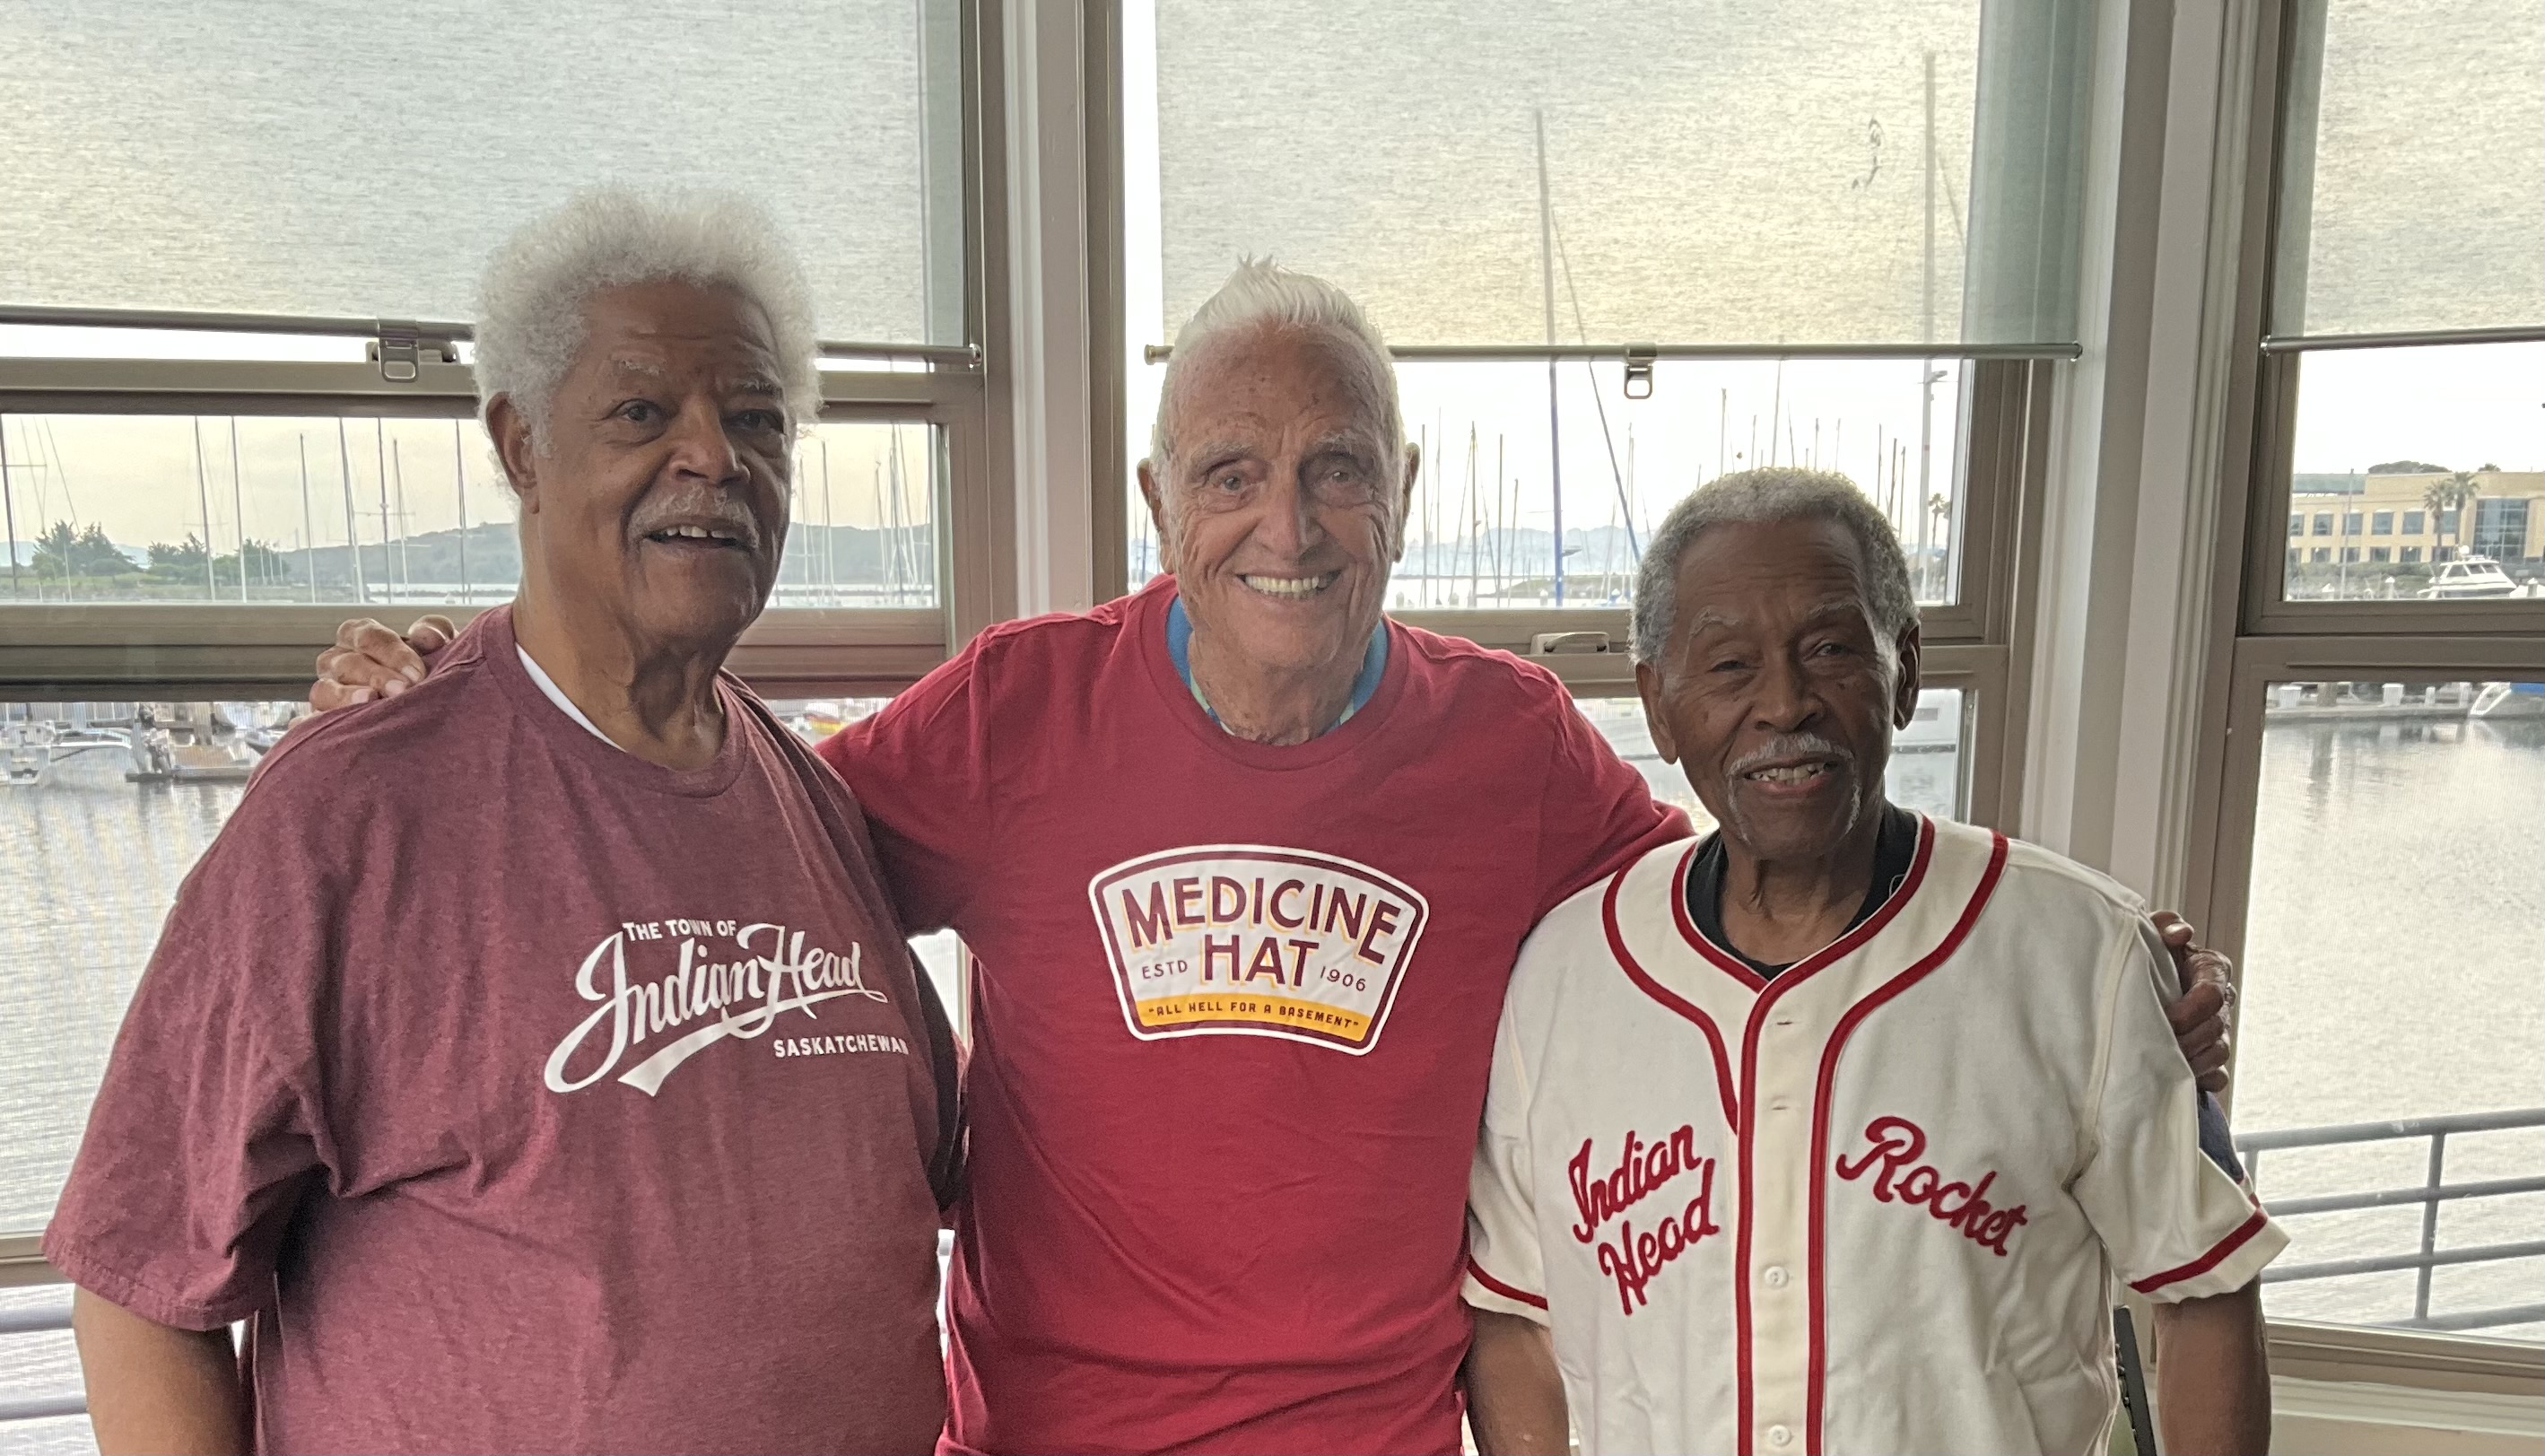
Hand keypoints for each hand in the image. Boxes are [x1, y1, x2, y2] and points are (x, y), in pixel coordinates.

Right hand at [311, 615, 454, 711]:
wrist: (426, 705)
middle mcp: (337, 661)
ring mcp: (326, 691)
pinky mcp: (320, 721)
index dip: (392, 652)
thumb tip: (428, 636)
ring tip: (369, 702)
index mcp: (359, 636)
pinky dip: (316, 724)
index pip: (366, 635)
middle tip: (402, 690)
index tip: (417, 672)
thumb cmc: (424, 669)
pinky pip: (309, 723)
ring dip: (346, 697)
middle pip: (346, 663)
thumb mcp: (435, 645)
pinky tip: (337, 732)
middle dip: (376, 676)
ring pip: (323, 691)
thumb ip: (434, 631)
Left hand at [2153, 911, 2233, 1094]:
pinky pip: (2218, 1077)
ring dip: (2192, 1061)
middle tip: (2158, 1046)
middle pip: (2216, 1027)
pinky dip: (2200, 1080)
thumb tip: (2180, 933)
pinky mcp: (2213, 1058)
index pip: (2214, 992)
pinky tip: (2176, 1078)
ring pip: (2219, 1052)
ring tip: (2163, 1064)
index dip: (2191, 1009)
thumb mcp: (2151, 933)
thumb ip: (2165, 924)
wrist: (2134, 982)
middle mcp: (2221, 1001)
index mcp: (2211, 969)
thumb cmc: (2145, 956)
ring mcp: (2219, 1031)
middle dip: (2188, 1038)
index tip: (2166, 1019)